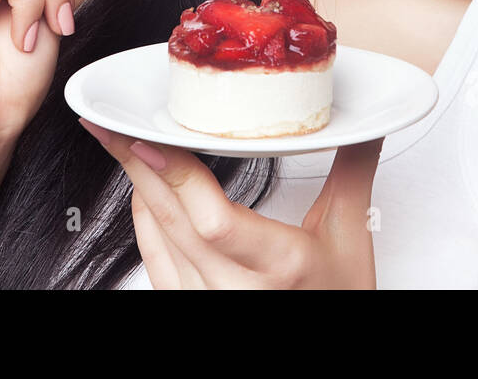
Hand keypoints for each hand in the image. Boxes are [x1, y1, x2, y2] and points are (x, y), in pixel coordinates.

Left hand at [78, 118, 382, 288]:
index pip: (213, 220)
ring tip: (121, 142)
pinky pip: (154, 259)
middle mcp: (236, 290)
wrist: (326, 354)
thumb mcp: (350, 239)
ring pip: (157, 235)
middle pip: (172, 219)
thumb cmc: (336, 301)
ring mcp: (208, 301)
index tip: (147, 140)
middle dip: (138, 164)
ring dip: (139, 185)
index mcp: (280, 266)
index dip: (174, 178)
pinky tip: (142, 189)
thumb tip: (365, 124)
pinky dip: (145, 218)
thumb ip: (352, 172)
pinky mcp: (191, 305)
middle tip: (113, 122)